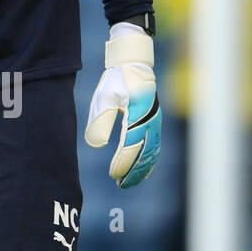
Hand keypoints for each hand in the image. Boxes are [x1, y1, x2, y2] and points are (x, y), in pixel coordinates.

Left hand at [84, 23, 160, 187]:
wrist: (134, 65)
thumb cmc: (116, 80)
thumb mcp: (104, 97)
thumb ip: (100, 120)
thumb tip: (96, 145)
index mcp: (138, 115)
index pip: (131, 146)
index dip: (123, 163)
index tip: (113, 175)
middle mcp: (150, 121)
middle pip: (144, 154)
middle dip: (133, 172)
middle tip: (120, 185)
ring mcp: (155, 123)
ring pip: (152, 153)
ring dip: (141, 170)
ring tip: (128, 182)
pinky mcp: (155, 123)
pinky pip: (155, 147)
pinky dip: (149, 161)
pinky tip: (142, 171)